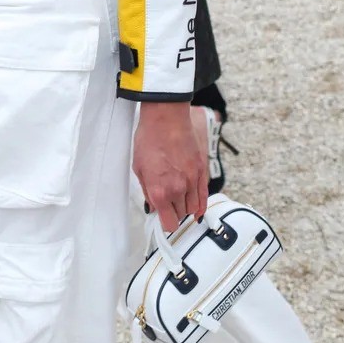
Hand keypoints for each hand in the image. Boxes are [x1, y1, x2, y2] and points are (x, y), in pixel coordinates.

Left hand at [133, 101, 207, 232]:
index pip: (169, 223)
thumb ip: (147, 191)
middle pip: (181, 215)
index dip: (165, 223)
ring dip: (186, 208)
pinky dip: (201, 205)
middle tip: (167, 204)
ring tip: (179, 201)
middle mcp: (178, 190)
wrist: (166, 119)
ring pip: (193, 208)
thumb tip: (153, 205)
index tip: (163, 219)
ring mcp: (192, 181)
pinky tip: (198, 210)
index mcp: (159, 191)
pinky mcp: (201, 171)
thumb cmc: (149, 139)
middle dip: (174, 212)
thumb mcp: (139, 168)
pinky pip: (204, 196)